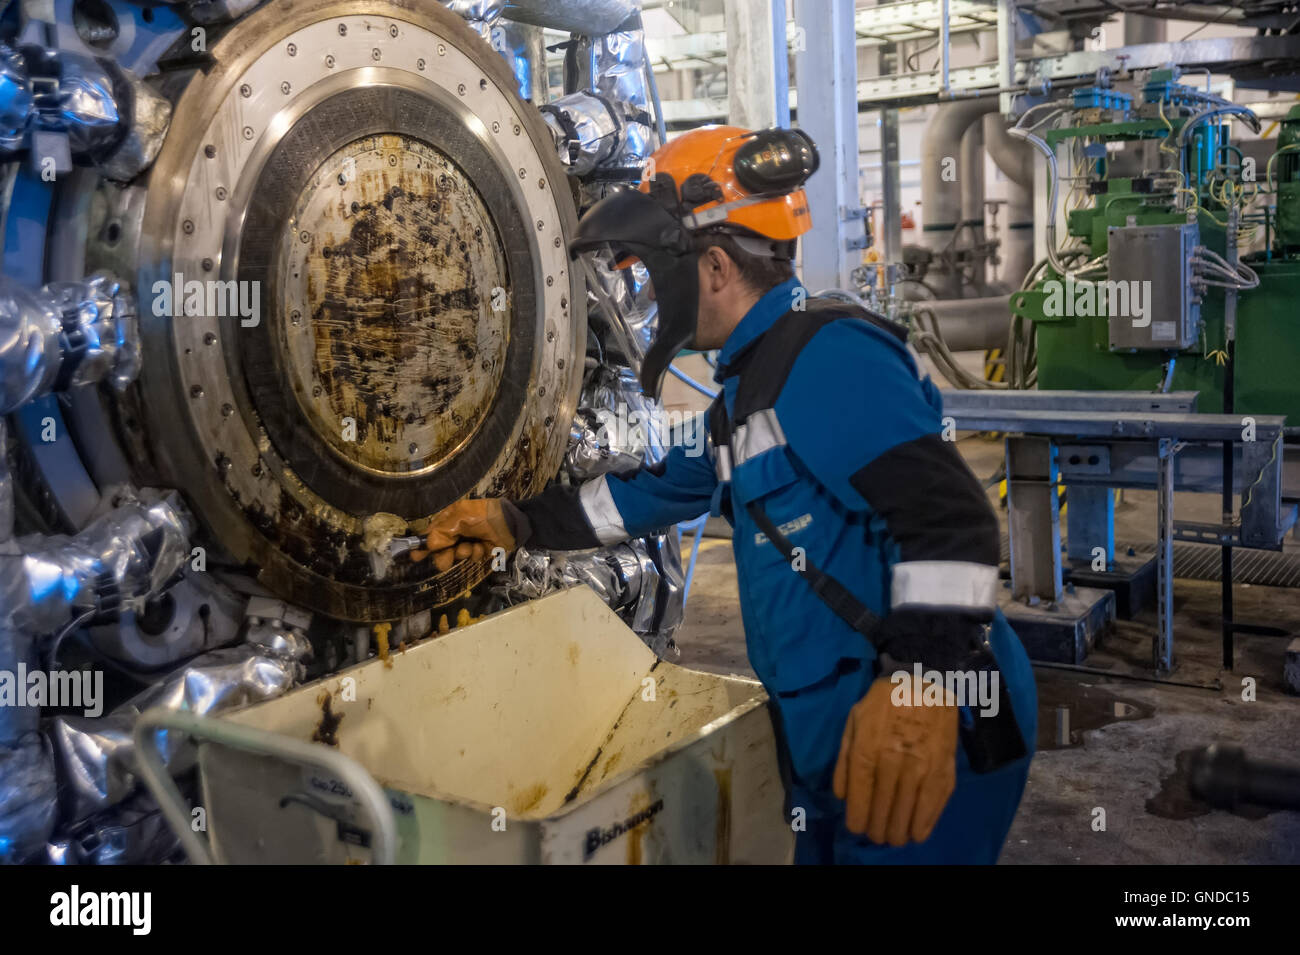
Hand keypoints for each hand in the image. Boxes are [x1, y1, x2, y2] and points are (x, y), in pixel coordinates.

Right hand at [410, 499, 516, 572]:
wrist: (512, 523)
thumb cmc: (485, 515)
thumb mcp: (461, 518)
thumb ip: (442, 531)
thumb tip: (427, 545)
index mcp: (449, 519)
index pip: (431, 534)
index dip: (423, 546)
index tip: (416, 557)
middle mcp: (456, 531)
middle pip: (441, 549)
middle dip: (445, 554)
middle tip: (450, 555)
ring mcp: (467, 541)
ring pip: (455, 556)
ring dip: (463, 552)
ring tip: (472, 545)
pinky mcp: (479, 551)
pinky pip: (471, 558)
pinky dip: (476, 553)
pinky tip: (483, 546)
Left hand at [832, 671, 957, 845]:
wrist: (927, 682)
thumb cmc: (885, 702)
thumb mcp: (855, 720)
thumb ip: (845, 757)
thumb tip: (841, 795)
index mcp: (868, 747)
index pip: (861, 794)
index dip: (859, 817)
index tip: (858, 828)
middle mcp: (894, 761)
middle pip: (883, 807)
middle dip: (878, 828)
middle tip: (877, 835)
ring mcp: (922, 766)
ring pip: (908, 810)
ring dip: (899, 830)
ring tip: (894, 838)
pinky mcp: (944, 768)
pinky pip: (934, 803)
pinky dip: (925, 823)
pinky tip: (917, 833)